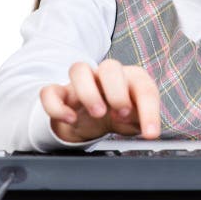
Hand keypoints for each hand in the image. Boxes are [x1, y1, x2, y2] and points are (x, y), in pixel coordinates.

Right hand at [39, 59, 160, 142]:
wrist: (91, 120)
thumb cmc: (117, 115)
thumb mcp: (134, 121)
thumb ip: (141, 121)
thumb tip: (149, 129)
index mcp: (129, 80)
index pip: (143, 86)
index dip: (149, 110)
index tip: (151, 132)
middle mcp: (105, 76)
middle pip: (110, 66)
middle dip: (117, 91)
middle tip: (121, 114)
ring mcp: (81, 83)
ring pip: (78, 70)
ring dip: (88, 92)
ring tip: (98, 113)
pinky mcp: (61, 95)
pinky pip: (50, 91)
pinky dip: (57, 106)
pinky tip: (70, 119)